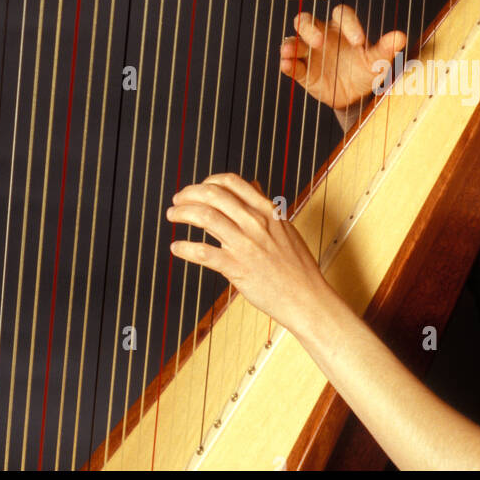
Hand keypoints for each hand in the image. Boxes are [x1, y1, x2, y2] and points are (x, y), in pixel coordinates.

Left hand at [165, 172, 331, 335]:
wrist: (307, 298)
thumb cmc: (297, 266)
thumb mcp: (285, 227)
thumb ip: (265, 206)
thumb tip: (253, 185)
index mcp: (266, 210)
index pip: (231, 182)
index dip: (208, 181)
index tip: (198, 187)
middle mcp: (254, 222)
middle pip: (212, 195)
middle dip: (188, 194)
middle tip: (177, 200)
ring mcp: (245, 244)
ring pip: (204, 217)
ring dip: (182, 213)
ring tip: (172, 216)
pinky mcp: (237, 268)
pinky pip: (203, 253)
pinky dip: (185, 248)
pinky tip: (176, 247)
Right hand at [279, 4, 405, 109]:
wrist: (356, 98)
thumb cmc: (366, 71)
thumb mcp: (377, 61)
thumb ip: (385, 49)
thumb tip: (400, 36)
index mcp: (342, 27)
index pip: (341, 15)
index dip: (349, 24)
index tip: (359, 41)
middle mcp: (322, 35)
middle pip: (306, 21)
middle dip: (309, 29)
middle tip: (319, 42)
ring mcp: (309, 53)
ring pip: (293, 41)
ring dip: (290, 45)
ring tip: (290, 51)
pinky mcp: (303, 71)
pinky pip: (291, 65)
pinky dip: (287, 64)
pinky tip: (287, 65)